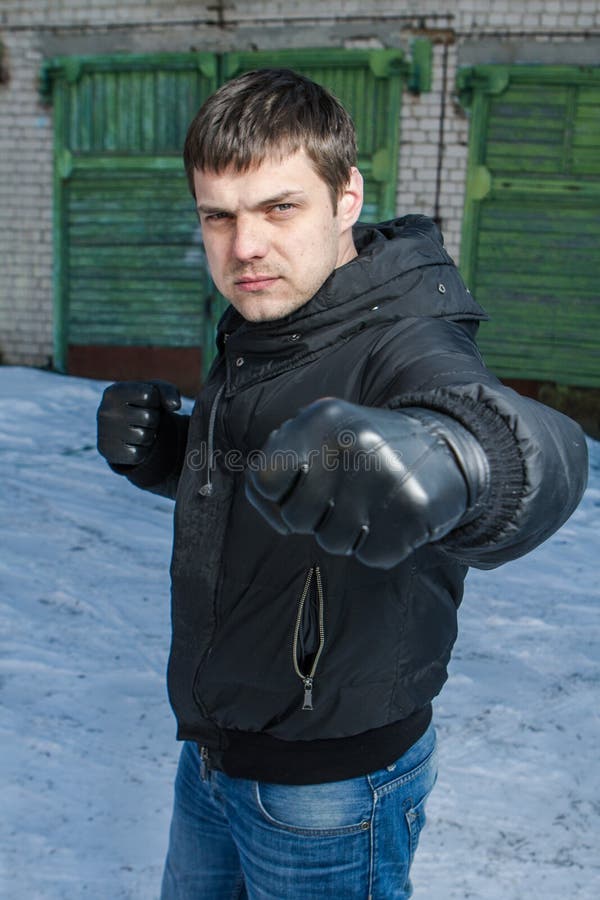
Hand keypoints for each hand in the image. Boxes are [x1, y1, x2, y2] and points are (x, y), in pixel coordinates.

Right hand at [97, 380, 180, 466]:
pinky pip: (138, 454)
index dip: (154, 401)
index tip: (146, 403)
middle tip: (142, 418)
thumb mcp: (154, 391)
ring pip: (144, 437)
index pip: (149, 395)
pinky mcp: (109, 453)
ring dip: (148, 434)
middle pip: (148, 417)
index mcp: (114, 392)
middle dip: (152, 419)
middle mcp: (105, 411)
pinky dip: (141, 450)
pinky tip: (132, 442)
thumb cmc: (141, 405)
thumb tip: (175, 405)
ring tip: (138, 429)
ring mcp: (104, 433)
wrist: (120, 428)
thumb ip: (168, 391)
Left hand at [245, 398, 487, 567]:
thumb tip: (261, 495)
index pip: (265, 478)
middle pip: (295, 518)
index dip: (274, 496)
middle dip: (314, 518)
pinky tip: (394, 518)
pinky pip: (370, 555)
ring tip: (372, 504)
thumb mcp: (323, 434)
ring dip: (348, 534)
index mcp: (321, 419)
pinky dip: (378, 546)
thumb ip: (281, 460)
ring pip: (332, 542)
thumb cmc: (365, 450)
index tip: (297, 490)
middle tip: (344, 496)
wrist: (447, 448)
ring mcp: (384, 477)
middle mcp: (350, 444)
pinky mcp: (412, 512)